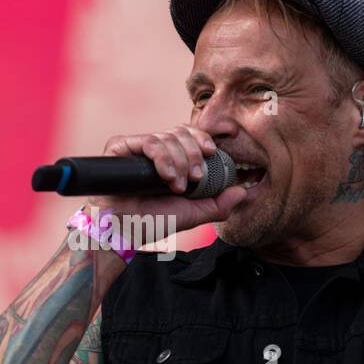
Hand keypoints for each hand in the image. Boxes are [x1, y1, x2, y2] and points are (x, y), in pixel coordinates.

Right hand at [85, 125, 246, 235]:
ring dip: (179, 162)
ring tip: (176, 186)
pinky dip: (163, 159)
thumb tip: (241, 192)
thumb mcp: (193, 214)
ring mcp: (138, 146)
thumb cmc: (153, 221)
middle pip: (183, 132)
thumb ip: (218, 204)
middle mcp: (155, 149)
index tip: (217, 147)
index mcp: (172, 158)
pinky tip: (166, 177)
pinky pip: (150, 141)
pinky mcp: (121, 146)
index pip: (191, 135)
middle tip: (194, 179)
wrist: (125, 231)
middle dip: (194, 155)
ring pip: (169, 137)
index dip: (205, 136)